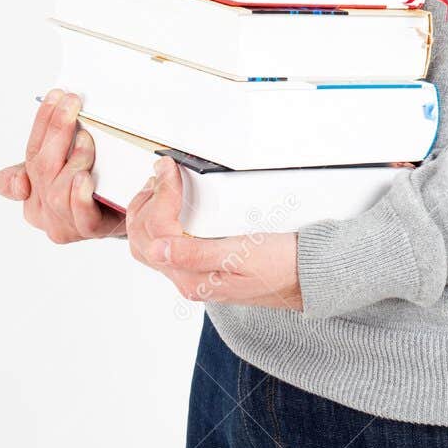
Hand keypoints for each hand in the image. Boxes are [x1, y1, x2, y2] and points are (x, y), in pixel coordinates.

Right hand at [0, 88, 125, 243]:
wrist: (124, 210)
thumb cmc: (94, 183)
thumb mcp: (67, 162)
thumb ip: (48, 149)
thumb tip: (46, 127)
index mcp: (29, 189)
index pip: (28, 153)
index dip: (40, 124)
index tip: (56, 95)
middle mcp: (40, 208)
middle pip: (41, 166)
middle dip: (57, 129)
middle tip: (72, 103)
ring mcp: (62, 222)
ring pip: (57, 192)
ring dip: (73, 161)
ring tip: (86, 140)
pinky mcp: (88, 229)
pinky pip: (81, 215)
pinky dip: (80, 195)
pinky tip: (86, 177)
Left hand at [125, 156, 301, 309]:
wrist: (305, 279)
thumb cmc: (282, 267)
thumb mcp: (243, 255)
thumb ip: (198, 255)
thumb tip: (159, 249)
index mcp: (193, 278)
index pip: (158, 231)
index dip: (161, 193)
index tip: (170, 168)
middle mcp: (187, 279)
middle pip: (142, 240)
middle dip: (146, 201)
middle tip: (161, 173)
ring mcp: (190, 274)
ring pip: (148, 244)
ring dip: (146, 211)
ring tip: (160, 185)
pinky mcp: (198, 267)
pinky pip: (163, 245)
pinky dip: (157, 220)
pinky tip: (170, 205)